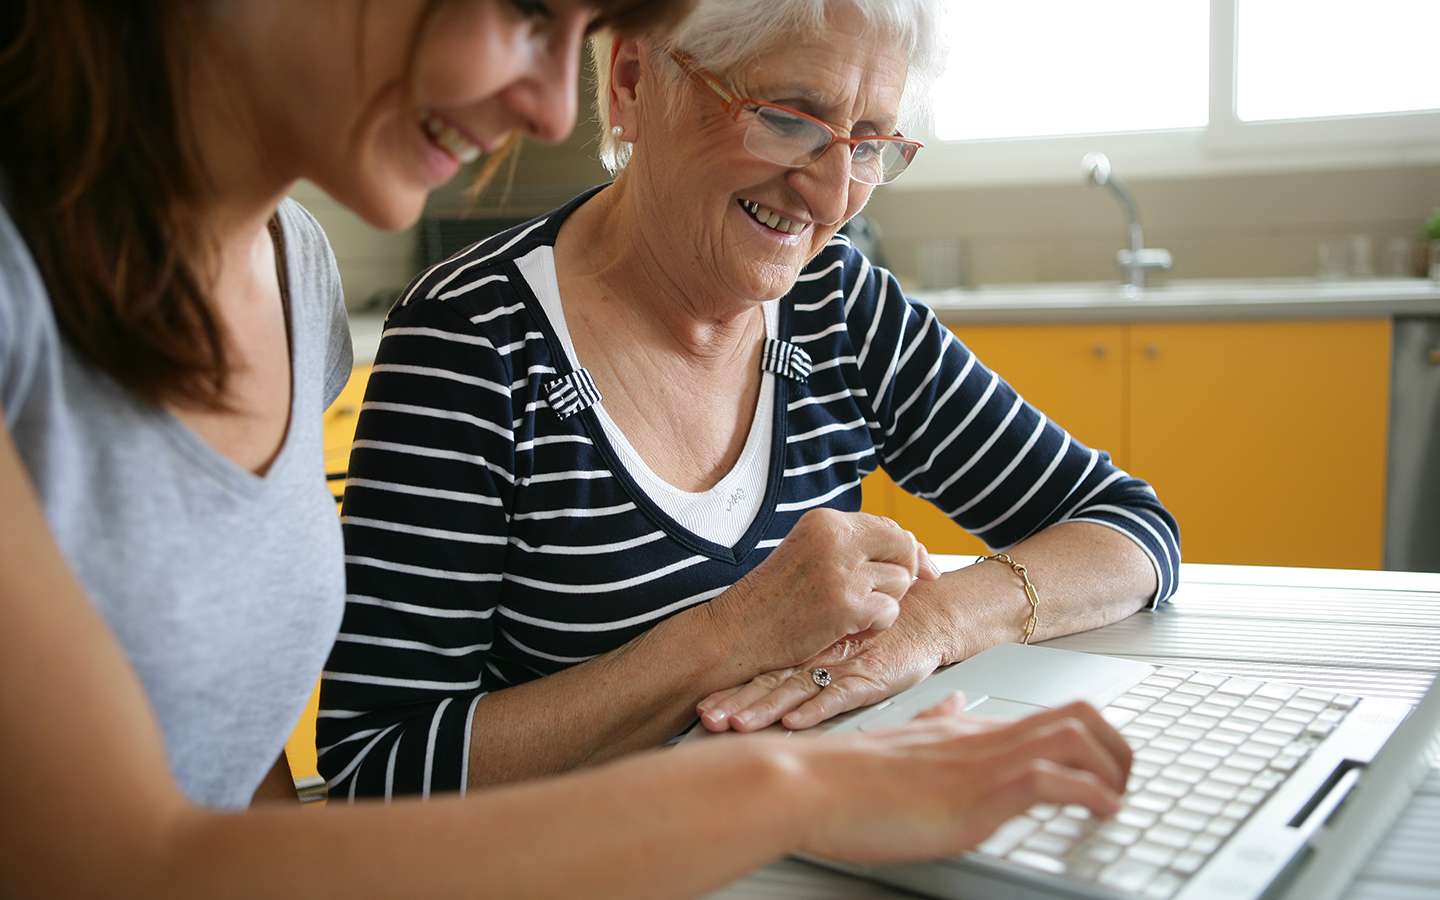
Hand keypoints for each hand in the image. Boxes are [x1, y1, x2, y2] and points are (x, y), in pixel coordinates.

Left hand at [697, 603, 943, 731]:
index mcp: (804, 650)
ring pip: (795, 690)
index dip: (729, 689)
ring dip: (764, 709)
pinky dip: (815, 709)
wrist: (926, 617)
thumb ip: (802, 657)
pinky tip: (793, 722)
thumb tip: (759, 686)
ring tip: (736, 725)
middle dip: (735, 703)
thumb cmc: (876, 630)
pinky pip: (838, 695)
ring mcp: (842, 668)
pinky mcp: (870, 677)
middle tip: (705, 719)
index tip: (698, 706)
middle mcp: (816, 658)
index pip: (759, 671)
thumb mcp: (834, 641)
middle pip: (768, 682)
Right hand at [704, 508, 938, 676]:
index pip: (888, 526)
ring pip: (901, 582)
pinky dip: (877, 625)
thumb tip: (915, 553)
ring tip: (850, 614)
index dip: (910, 549)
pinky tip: (849, 629)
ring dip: (885, 603)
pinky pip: (890, 611)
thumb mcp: (809, 556)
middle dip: (905, 574)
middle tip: (881, 597)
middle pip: (903, 548)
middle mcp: (835, 539)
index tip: (924, 570)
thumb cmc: (774, 600)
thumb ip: (853, 548)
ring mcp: (842, 572)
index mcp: (825, 521)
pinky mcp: (847, 607)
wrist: (737, 633)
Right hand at [795, 696, 1131, 864]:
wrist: (803, 782)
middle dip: (1117, 748)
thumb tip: (952, 711)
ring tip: (1123, 799)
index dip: (1090, 739)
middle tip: (1128, 782)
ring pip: (1074, 739)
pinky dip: (1091, 794)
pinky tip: (1104, 813)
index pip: (1046, 719)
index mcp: (964, 732)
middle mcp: (981, 740)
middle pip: (1076, 718)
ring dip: (1114, 769)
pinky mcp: (974, 795)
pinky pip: (1051, 781)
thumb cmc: (839, 777)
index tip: (1109, 767)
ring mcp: (980, 763)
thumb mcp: (897, 746)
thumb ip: (931, 728)